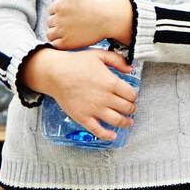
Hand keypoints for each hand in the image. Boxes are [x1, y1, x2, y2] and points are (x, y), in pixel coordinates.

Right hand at [23, 48, 137, 142]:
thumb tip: (130, 68)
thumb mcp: (100, 55)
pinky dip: (107, 135)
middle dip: (131, 109)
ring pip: (116, 120)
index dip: (134, 96)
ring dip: (125, 122)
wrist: (55, 73)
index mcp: (111, 82)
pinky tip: (112, 135)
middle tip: (131, 108)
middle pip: (126, 108)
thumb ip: (118, 60)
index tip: (132, 96)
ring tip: (128, 122)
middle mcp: (105, 98)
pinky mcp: (83, 117)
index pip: (131, 94)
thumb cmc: (76, 63)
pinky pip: (98, 130)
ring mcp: (94, 109)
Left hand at [47, 0, 132, 48]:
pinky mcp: (67, 43)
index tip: (72, 13)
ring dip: (56, 32)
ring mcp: (62, 31)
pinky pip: (55, 44)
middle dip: (58, 21)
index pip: (52, 9)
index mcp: (59, 5)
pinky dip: (59, 42)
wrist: (111, 16)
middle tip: (72, 22)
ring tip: (70, 31)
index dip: (61, 11)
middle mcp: (58, 18)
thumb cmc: (98, 0)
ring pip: (50, 33)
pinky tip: (69, 38)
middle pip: (50, 21)